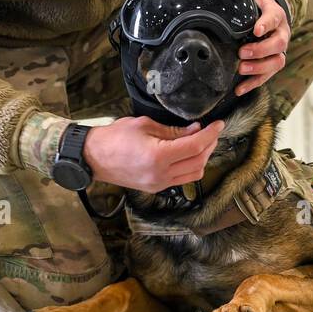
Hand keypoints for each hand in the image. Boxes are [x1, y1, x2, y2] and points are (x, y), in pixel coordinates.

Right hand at [82, 116, 224, 191]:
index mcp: (158, 157)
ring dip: (203, 158)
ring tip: (203, 141)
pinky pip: (182, 179)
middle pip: (199, 161)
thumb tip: (195, 130)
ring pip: (193, 173)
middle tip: (212, 131)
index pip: (195, 146)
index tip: (219, 124)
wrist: (93, 157)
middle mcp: (161, 174)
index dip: (211, 134)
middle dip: (210, 145)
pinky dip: (191, 166)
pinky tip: (189, 153)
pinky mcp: (155, 187)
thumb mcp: (145, 125)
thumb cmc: (115, 136)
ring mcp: (158, 184)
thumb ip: (173, 130)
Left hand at [230, 0, 289, 95]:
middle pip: (278, 45)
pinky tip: (239, 89)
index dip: (267, 24)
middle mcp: (281, 34)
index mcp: (275, 15)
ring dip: (260, 68)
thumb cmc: (258, 6)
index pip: (274, 19)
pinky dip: (253, 83)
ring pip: (276, 62)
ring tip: (241, 69)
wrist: (270, 19)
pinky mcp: (272, 64)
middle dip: (261, 50)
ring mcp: (278, 51)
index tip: (257, 29)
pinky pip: (267, 76)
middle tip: (243, 53)